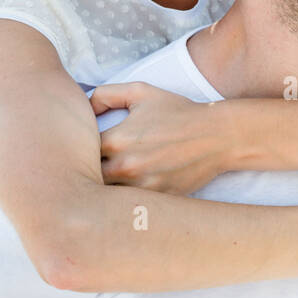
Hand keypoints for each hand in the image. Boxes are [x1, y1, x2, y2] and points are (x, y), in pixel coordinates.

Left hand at [90, 82, 222, 193]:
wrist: (218, 135)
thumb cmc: (178, 112)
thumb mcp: (141, 92)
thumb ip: (106, 95)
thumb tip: (85, 109)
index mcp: (116, 139)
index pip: (80, 152)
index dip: (80, 153)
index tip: (87, 151)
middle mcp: (125, 165)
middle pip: (87, 179)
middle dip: (87, 174)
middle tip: (91, 171)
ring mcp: (141, 186)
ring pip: (106, 196)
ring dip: (105, 190)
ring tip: (108, 183)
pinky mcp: (156, 199)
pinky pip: (130, 206)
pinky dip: (126, 201)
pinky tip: (130, 192)